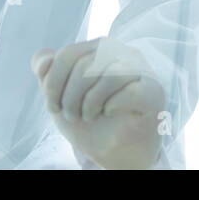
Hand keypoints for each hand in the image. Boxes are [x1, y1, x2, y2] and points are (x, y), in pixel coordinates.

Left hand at [33, 37, 166, 169]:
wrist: (114, 150)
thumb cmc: (91, 118)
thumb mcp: (61, 97)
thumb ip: (47, 74)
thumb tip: (44, 61)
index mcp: (99, 49)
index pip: (68, 53)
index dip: (54, 82)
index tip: (53, 106)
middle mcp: (122, 52)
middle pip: (86, 64)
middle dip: (70, 97)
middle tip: (73, 116)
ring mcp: (141, 70)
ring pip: (109, 74)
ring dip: (90, 103)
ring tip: (89, 116)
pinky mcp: (153, 91)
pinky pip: (131, 91)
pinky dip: (112, 105)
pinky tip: (109, 112)